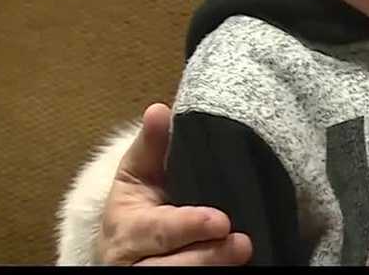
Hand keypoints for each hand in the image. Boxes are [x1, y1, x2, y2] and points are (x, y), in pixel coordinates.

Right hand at [98, 103, 252, 265]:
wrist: (128, 249)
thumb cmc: (140, 205)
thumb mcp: (140, 173)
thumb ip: (153, 145)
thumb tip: (160, 110)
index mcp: (125, 228)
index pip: (156, 230)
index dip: (187, 226)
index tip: (221, 221)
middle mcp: (132, 261)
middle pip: (169, 267)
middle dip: (207, 257)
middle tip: (242, 243)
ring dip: (214, 268)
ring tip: (243, 252)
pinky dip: (216, 274)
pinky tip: (238, 268)